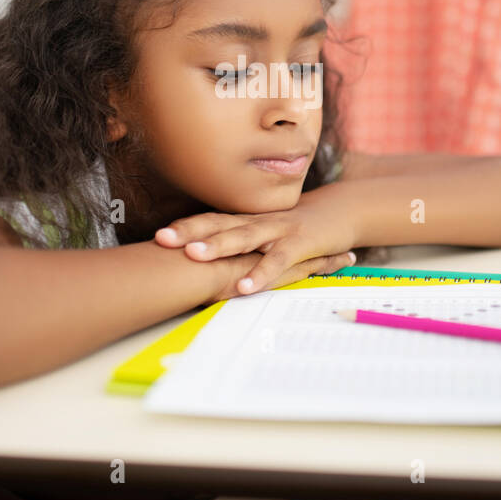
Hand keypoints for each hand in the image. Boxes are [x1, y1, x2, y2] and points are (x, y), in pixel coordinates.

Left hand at [157, 189, 358, 295]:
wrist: (342, 212)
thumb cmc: (297, 229)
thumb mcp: (266, 235)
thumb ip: (241, 244)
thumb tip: (205, 261)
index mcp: (248, 220)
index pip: (212, 219)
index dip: (186, 226)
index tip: (158, 236)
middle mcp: (259, 222)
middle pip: (220, 224)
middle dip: (190, 231)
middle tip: (162, 238)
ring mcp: (280, 230)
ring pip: (245, 236)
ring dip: (219, 245)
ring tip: (195, 256)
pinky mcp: (301, 243)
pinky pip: (278, 260)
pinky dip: (261, 273)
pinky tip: (245, 287)